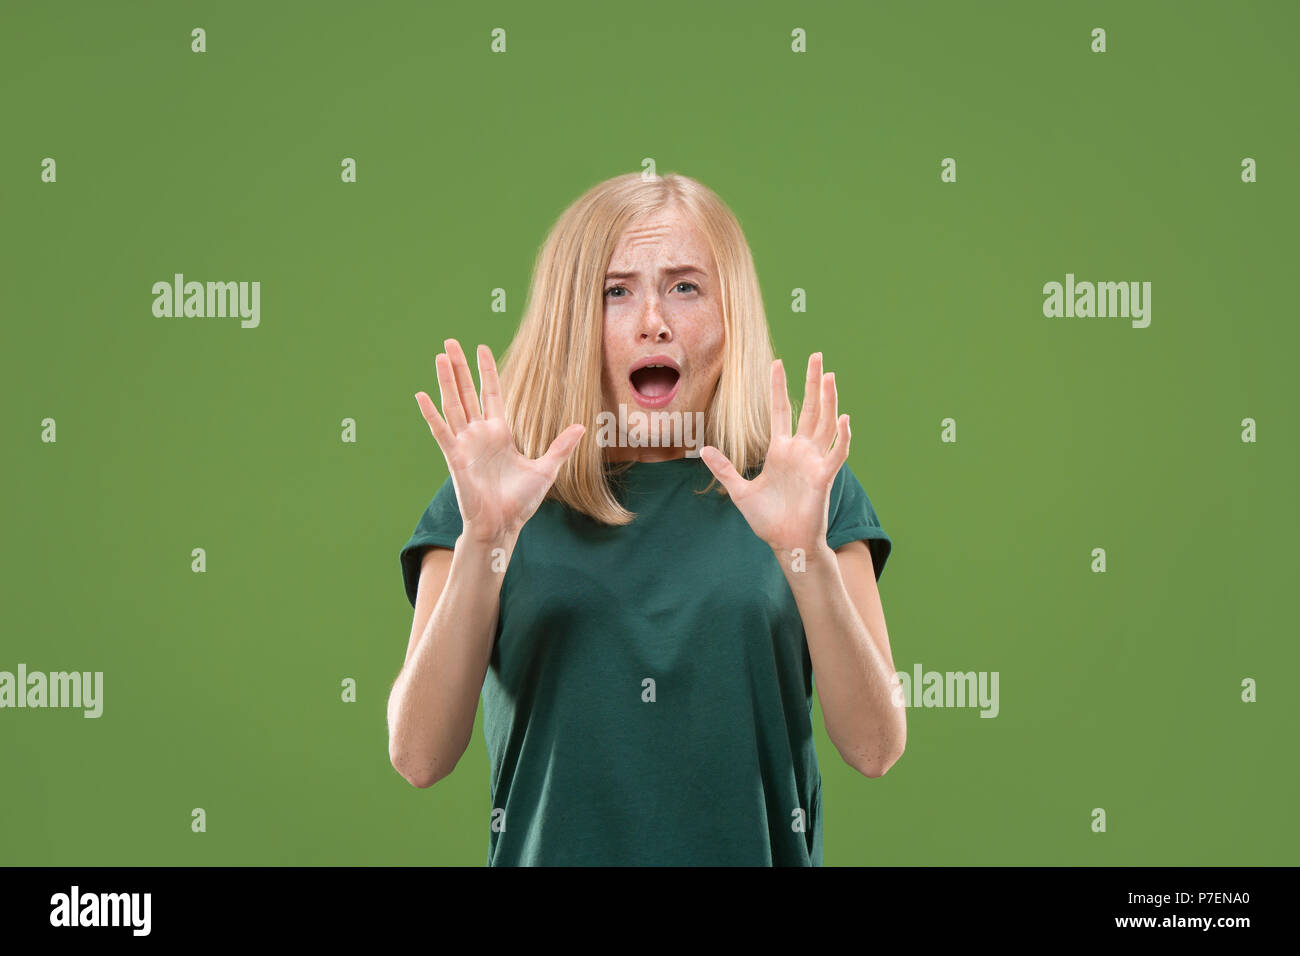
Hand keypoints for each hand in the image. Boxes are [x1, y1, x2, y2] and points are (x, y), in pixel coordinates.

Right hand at [415, 338, 584, 544]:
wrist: (503, 525)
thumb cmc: (520, 501)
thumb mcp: (547, 469)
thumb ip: (561, 446)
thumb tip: (584, 427)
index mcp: (499, 433)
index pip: (491, 393)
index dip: (486, 371)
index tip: (481, 348)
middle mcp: (479, 434)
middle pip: (467, 392)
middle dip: (459, 367)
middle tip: (451, 341)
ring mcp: (465, 444)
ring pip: (453, 405)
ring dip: (446, 380)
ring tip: (440, 356)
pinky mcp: (455, 457)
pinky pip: (441, 431)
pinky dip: (432, 414)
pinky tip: (422, 395)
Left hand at [699, 352, 849, 555]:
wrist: (786, 543)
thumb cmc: (768, 520)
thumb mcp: (740, 491)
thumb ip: (725, 469)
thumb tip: (704, 450)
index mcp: (780, 450)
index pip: (781, 410)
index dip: (778, 387)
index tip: (777, 362)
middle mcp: (800, 451)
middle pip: (809, 408)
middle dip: (812, 382)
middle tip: (818, 355)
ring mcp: (814, 461)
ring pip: (825, 423)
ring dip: (829, 400)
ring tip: (830, 376)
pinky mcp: (824, 477)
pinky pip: (837, 453)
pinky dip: (842, 437)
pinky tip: (843, 418)